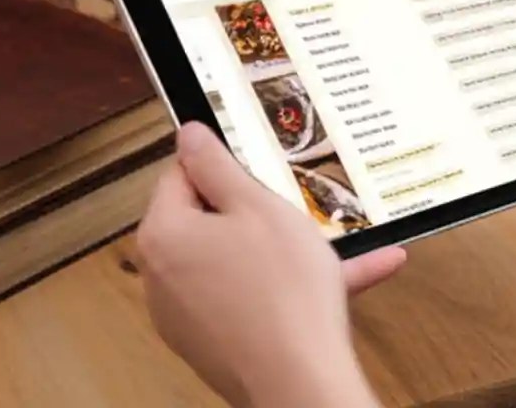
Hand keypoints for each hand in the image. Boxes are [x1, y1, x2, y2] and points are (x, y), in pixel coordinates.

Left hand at [139, 123, 404, 407]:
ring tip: (339, 246)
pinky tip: (352, 275)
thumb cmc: (282, 292)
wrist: (300, 382)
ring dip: (285, 251)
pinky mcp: (214, 342)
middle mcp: (163, 275)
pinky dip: (289, 287)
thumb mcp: (257, 207)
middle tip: (295, 208)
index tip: (255, 166)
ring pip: (238, 262)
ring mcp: (186, 314)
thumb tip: (188, 134)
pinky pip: (251, 298)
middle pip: (207, 221)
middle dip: (257, 213)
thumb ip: (217, 165)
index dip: (221, 166)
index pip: (179, 175)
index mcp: (164, 234)